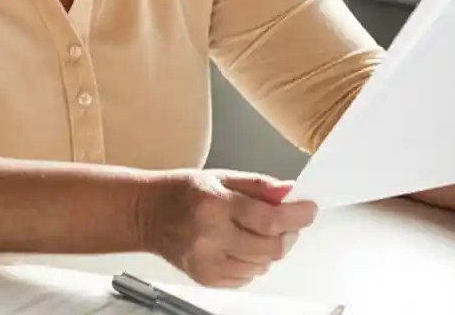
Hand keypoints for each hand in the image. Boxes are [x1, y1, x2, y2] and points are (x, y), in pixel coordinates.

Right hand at [141, 169, 317, 287]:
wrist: (146, 214)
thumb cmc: (182, 192)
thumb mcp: (221, 176)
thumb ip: (259, 185)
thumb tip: (290, 192)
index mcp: (216, 206)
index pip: (269, 220)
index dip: (297, 217)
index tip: (309, 210)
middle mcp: (210, 237)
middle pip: (270, 248)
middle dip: (288, 234)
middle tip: (289, 221)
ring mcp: (207, 262)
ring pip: (262, 266)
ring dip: (270, 249)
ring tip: (256, 231)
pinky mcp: (205, 278)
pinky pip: (246, 278)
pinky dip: (253, 263)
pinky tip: (240, 246)